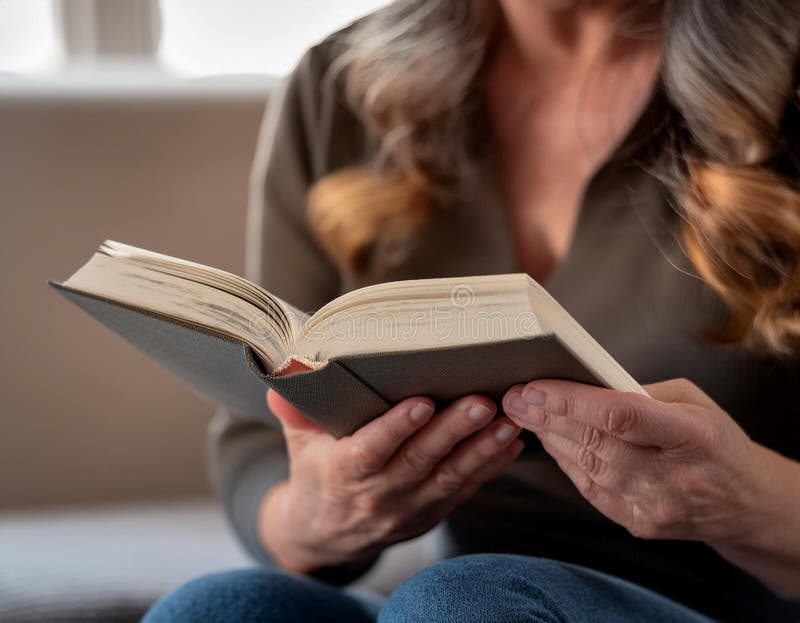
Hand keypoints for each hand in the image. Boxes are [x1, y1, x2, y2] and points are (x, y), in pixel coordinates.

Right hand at [260, 384, 522, 573]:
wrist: (325, 536)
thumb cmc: (316, 474)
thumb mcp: (298, 442)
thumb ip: (296, 409)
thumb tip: (285, 371)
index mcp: (341, 473)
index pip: (369, 451)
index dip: (395, 429)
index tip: (421, 403)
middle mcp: (377, 495)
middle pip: (418, 462)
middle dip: (452, 432)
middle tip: (481, 402)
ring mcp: (408, 509)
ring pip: (448, 478)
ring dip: (481, 451)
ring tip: (507, 422)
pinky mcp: (431, 515)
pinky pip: (463, 491)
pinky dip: (489, 468)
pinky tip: (511, 443)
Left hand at [502, 377, 799, 598]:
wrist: (745, 503)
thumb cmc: (716, 442)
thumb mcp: (693, 401)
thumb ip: (640, 392)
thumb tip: (582, 383)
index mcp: (693, 436)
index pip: (620, 416)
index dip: (571, 401)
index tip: (536, 387)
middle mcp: (674, 477)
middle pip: (595, 442)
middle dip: (547, 417)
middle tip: (515, 398)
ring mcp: (655, 506)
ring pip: (587, 466)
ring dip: (550, 438)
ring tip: (525, 415)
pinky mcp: (640, 523)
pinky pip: (591, 489)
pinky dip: (567, 462)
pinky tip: (551, 441)